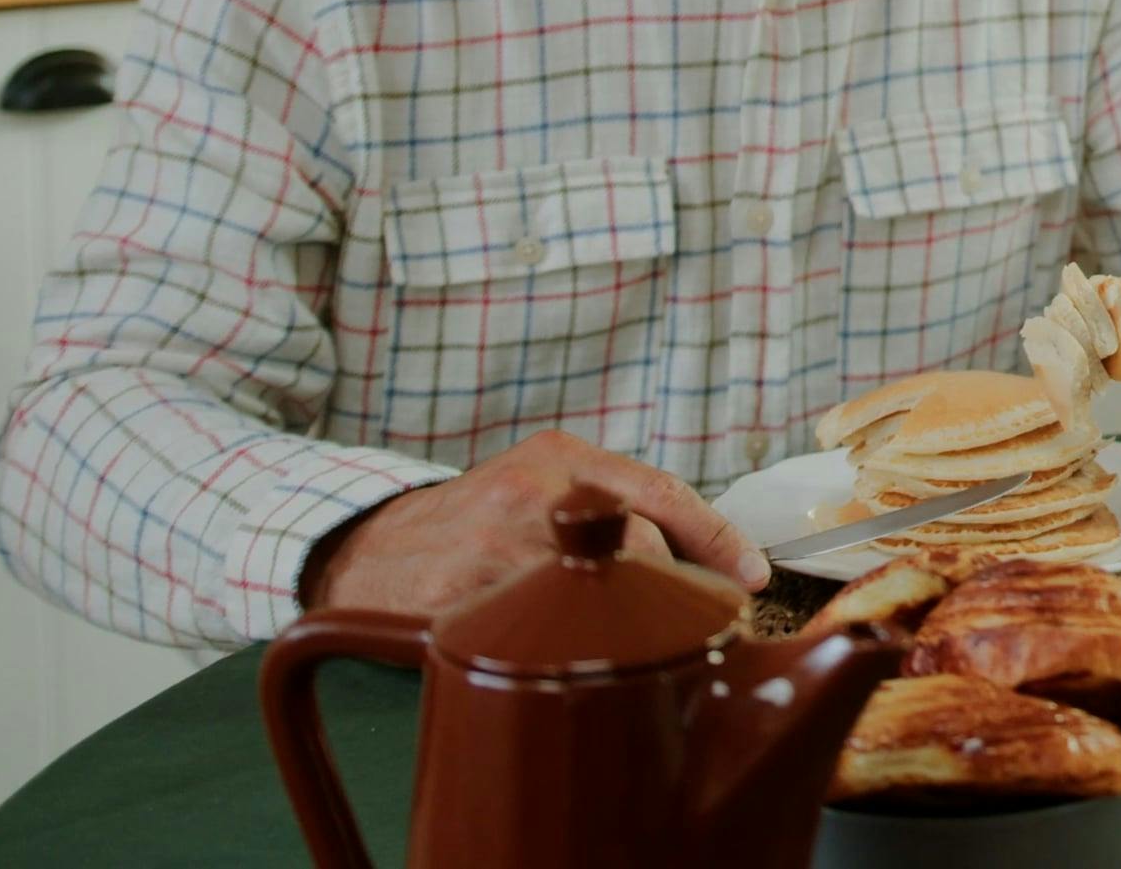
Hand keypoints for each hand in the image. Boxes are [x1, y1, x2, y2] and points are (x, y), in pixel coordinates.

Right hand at [304, 429, 767, 615]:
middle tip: (702, 632)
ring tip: (639, 652)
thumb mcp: (539, 486)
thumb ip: (609, 507)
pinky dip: (564, 654)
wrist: (366, 549)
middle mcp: (530, 491)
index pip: (661, 492)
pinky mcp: (459, 601)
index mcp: (559, 457)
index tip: (754, 576)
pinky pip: (539, 636)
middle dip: (677, 598)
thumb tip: (706, 556)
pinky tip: (567, 663)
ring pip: (597, 600)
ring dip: (628, 633)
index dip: (717, 538)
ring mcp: (494, 547)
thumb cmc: (474, 524)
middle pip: (641, 552)